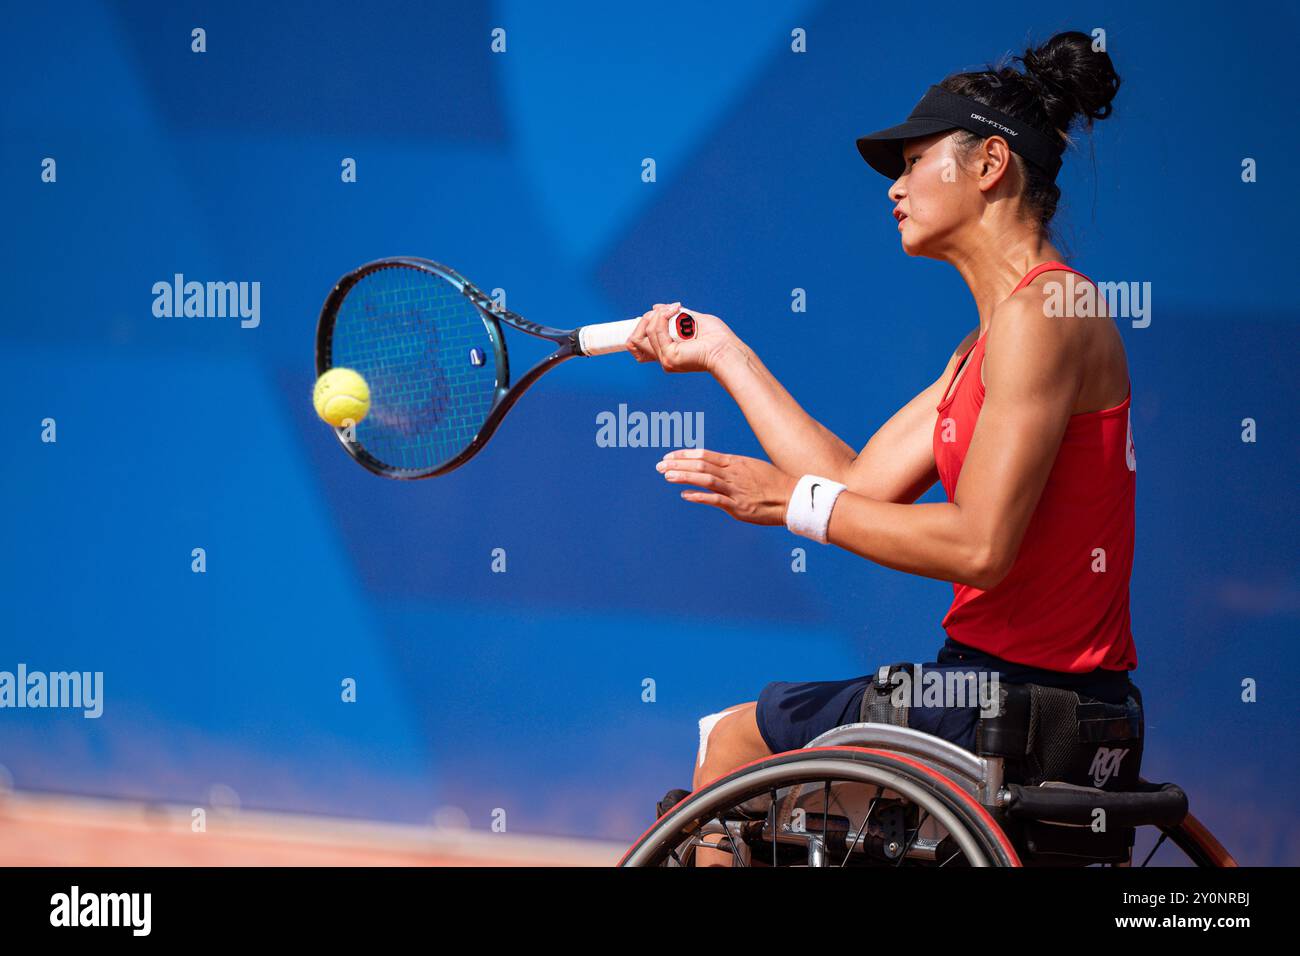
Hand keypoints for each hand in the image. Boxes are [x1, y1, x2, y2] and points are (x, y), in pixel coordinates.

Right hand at [627, 302, 739, 374]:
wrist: (727, 349)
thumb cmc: (716, 338)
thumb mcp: (690, 320)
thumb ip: (673, 314)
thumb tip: (655, 307)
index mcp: (667, 352)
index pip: (637, 345)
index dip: (639, 328)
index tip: (654, 314)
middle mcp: (664, 358)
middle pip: (635, 338)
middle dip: (647, 318)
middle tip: (668, 309)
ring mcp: (665, 359)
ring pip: (647, 331)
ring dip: (659, 314)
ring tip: (675, 309)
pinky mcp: (669, 357)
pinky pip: (656, 331)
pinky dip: (663, 317)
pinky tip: (676, 311)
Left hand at [656, 448, 797, 525]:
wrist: (793, 497)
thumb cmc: (774, 484)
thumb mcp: (752, 468)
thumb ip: (733, 468)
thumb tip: (716, 468)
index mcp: (736, 462)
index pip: (705, 454)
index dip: (685, 454)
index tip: (669, 455)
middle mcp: (733, 473)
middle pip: (701, 464)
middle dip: (678, 464)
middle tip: (659, 465)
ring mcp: (735, 489)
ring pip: (705, 478)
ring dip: (684, 476)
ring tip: (666, 475)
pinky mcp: (739, 506)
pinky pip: (715, 499)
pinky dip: (699, 496)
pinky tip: (684, 494)